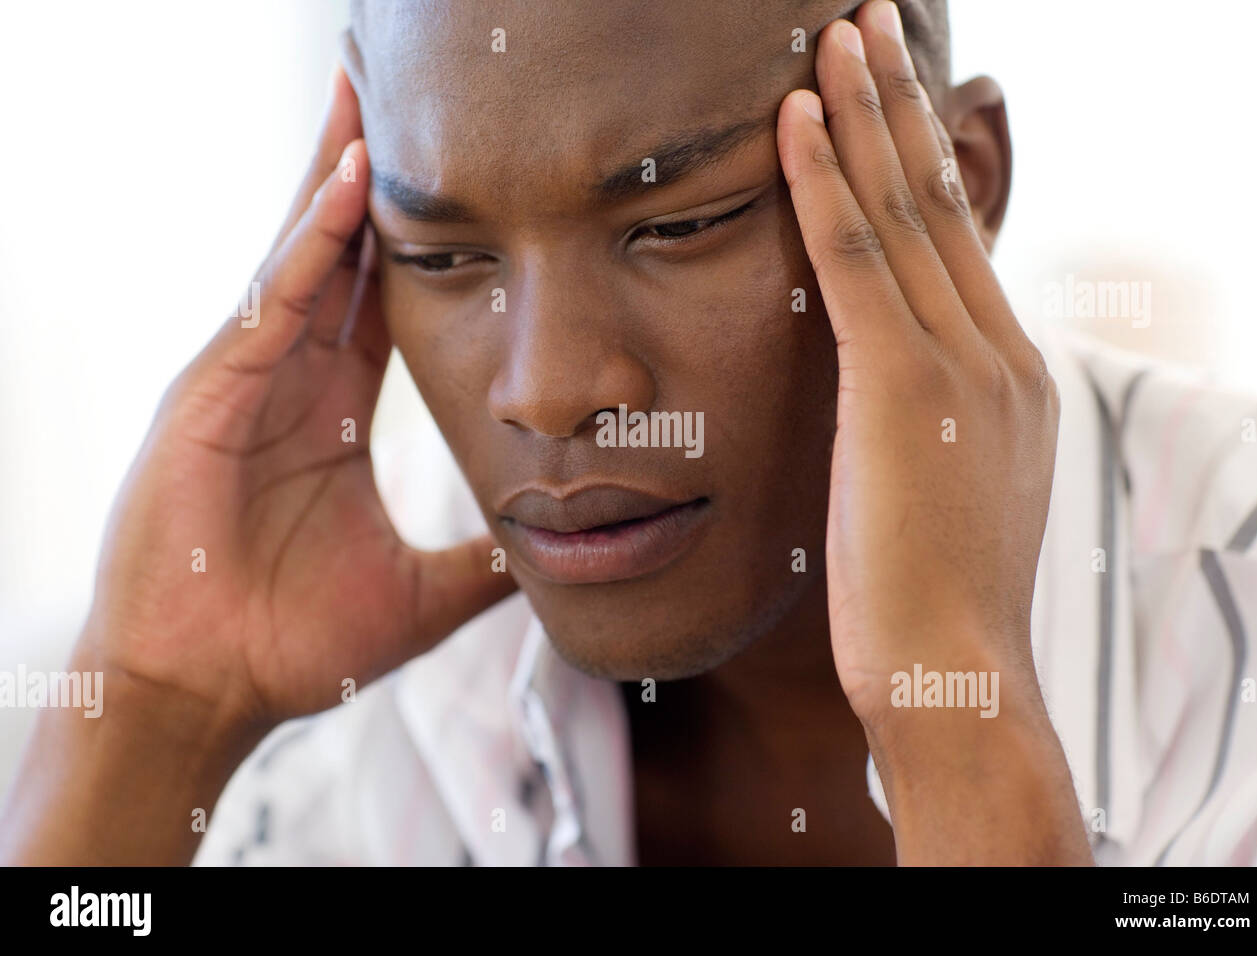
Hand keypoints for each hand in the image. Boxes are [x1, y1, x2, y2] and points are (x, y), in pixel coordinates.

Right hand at [78, 65, 515, 735]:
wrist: (211, 692)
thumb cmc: (296, 644)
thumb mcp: (424, 593)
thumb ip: (487, 563)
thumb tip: (558, 554)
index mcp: (335, 414)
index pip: (384, 302)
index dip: (420, 242)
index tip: (462, 182)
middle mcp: (291, 382)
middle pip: (336, 257)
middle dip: (365, 179)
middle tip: (398, 97)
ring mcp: (245, 381)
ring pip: (298, 258)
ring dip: (336, 181)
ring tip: (369, 101)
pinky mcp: (209, 396)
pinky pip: (267, 302)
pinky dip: (307, 245)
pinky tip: (347, 188)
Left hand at [776, 3, 1089, 862]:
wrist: (954, 673)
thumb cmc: (930, 599)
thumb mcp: (941, 490)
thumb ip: (923, 422)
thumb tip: (880, 389)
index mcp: (1006, 375)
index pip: (955, 243)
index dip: (916, 162)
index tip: (885, 103)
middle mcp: (997, 351)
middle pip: (940, 202)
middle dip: (898, 108)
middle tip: (868, 24)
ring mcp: (959, 363)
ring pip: (905, 210)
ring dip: (866, 114)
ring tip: (837, 34)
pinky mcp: (906, 387)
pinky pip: (857, 259)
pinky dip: (823, 182)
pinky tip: (795, 116)